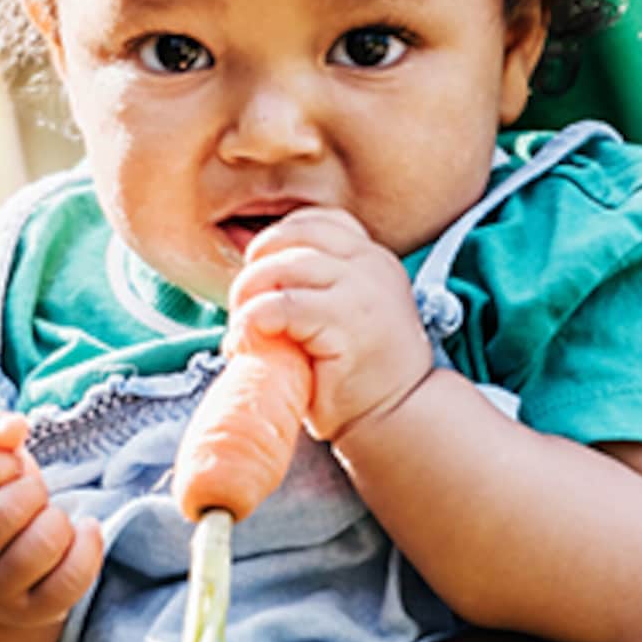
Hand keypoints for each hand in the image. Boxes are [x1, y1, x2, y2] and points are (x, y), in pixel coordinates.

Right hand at [0, 410, 103, 628]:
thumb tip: (16, 426)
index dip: (1, 461)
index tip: (5, 469)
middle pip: (10, 511)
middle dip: (31, 490)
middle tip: (28, 497)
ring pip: (43, 545)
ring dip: (57, 520)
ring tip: (46, 520)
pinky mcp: (30, 611)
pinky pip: (71, 580)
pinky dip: (88, 547)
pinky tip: (84, 530)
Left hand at [224, 207, 432, 441]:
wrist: (398, 419)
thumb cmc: (359, 375)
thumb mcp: (343, 313)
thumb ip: (314, 285)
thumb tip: (252, 275)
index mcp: (371, 257)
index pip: (314, 221)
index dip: (276, 243)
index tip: (263, 281)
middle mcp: (371, 264)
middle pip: (291, 237)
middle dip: (255, 268)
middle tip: (243, 308)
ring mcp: (362, 290)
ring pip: (282, 266)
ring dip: (249, 296)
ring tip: (244, 331)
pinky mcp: (347, 323)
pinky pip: (281, 305)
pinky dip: (254, 320)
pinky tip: (250, 343)